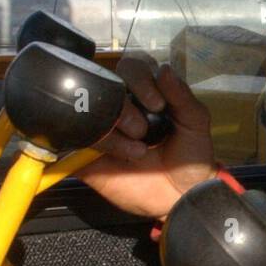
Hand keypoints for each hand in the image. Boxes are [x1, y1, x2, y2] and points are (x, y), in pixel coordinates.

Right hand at [79, 52, 216, 219]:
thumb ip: (181, 96)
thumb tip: (164, 69)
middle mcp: (119, 106)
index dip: (139, 80)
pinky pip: (70, 144)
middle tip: (141, 131)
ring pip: (87, 114)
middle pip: (103, 86)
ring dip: (111, 134)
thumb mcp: (195, 123)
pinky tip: (107, 157)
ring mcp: (100, 130)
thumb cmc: (191, 156)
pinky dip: (84, 147)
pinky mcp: (85, 156)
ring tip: (137, 154)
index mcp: (144, 93)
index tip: (156, 104)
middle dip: (123, 107)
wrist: (182, 197)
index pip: (131, 68)